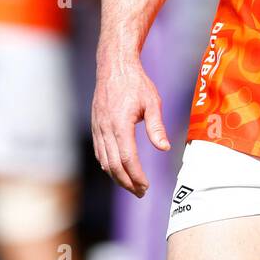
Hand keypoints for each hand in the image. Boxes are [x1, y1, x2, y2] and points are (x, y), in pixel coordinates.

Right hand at [92, 50, 169, 196]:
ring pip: (104, 161)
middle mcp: (105, 129)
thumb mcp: (152, 102)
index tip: (146, 186)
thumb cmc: (135, 83)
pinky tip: (117, 170)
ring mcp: (98, 128)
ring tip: (131, 186)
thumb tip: (164, 148)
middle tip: (140, 193)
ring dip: (117, 177)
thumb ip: (156, 127)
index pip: (128, 159)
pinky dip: (108, 165)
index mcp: (120, 124)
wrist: (114, 67)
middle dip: (127, 182)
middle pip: (114, 165)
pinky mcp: (95, 126)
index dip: (136, 176)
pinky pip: (99, 152)